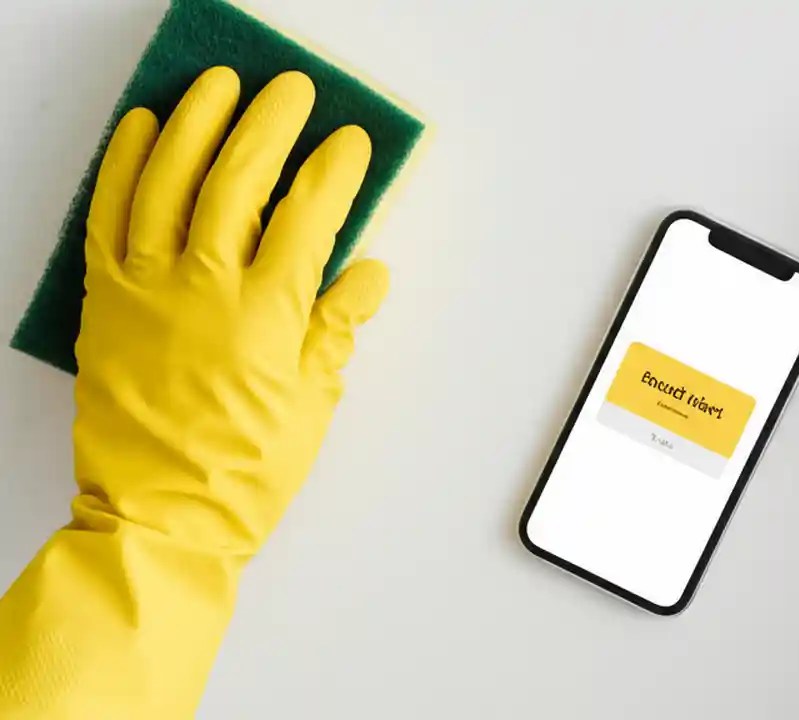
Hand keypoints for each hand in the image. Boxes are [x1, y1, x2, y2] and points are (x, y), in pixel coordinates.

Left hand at [74, 66, 387, 554]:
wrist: (161, 517)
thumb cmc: (243, 471)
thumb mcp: (313, 404)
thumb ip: (337, 329)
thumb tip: (370, 274)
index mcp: (267, 316)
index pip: (309, 218)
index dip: (333, 171)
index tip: (349, 142)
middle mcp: (205, 289)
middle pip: (239, 181)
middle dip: (270, 126)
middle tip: (291, 92)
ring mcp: (147, 289)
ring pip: (169, 183)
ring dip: (196, 123)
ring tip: (219, 85)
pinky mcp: (106, 301)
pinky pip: (108, 216)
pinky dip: (122, 166)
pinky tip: (140, 128)